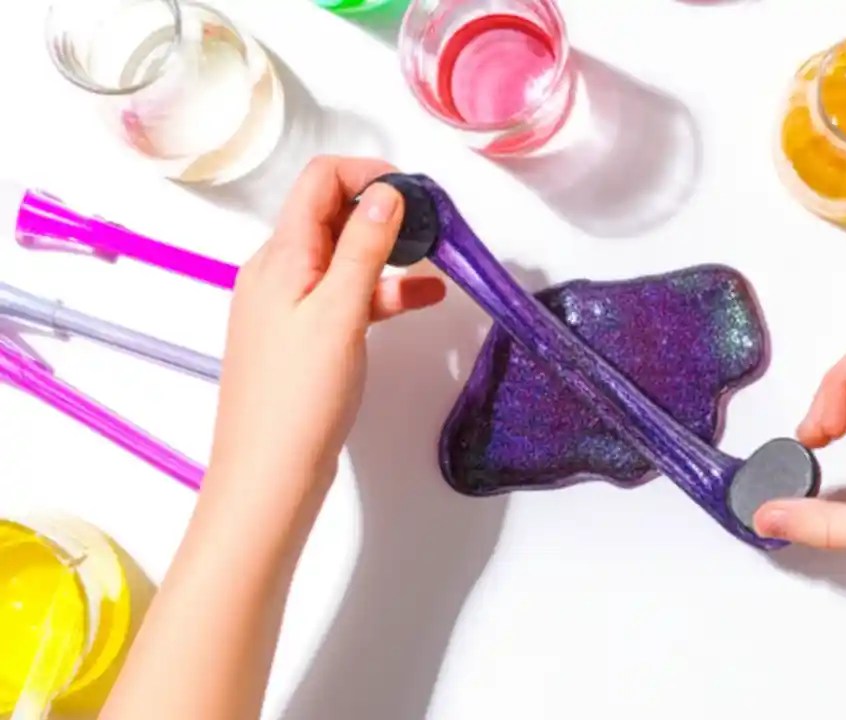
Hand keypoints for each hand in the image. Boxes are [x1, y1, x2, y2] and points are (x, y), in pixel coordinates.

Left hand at [208, 157, 445, 493]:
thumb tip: (386, 191)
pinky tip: (420, 298)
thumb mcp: (340, 313)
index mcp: (280, 257)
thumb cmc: (300, 397)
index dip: (368, 175)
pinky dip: (382, 291)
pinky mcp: (304, 336)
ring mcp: (289, 305)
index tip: (417, 195)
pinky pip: (345, 296)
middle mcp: (278, 272)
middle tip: (435, 224)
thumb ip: (364, 248)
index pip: (320, 181)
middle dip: (383, 210)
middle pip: (331, 214)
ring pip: (343, 257)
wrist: (269, 475)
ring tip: (435, 259)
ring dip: (387, 251)